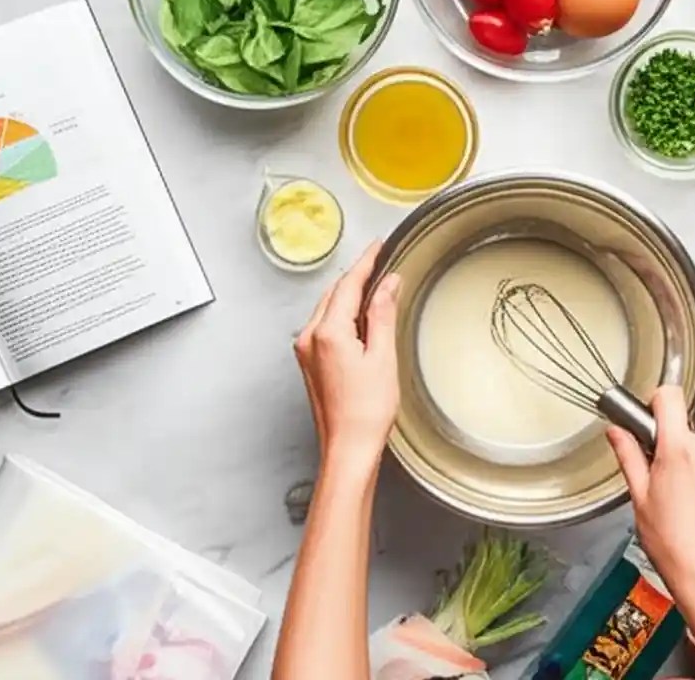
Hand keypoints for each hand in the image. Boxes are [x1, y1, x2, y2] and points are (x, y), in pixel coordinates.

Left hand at [294, 241, 401, 468]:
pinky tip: (359, 318)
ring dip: (349, 295)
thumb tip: (388, 284)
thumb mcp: (383, 357)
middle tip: (379, 261)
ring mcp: (306, 351)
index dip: (366, 262)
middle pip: (334, 294)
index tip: (378, 247)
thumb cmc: (365, 412)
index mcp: (328, 333)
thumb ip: (382, 314)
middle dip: (357, 276)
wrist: (347, 447)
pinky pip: (325, 326)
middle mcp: (310, 338)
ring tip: (374, 286)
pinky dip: (343, 314)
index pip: (348, 285)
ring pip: (328, 309)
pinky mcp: (309, 363)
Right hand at [607, 386, 694, 589]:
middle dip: (669, 443)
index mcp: (679, 448)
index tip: (647, 419)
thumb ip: (628, 455)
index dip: (654, 403)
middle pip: (683, 426)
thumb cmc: (673, 542)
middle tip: (659, 475)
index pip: (669, 396)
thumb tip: (617, 432)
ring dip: (690, 459)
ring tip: (680, 495)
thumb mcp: (639, 496)